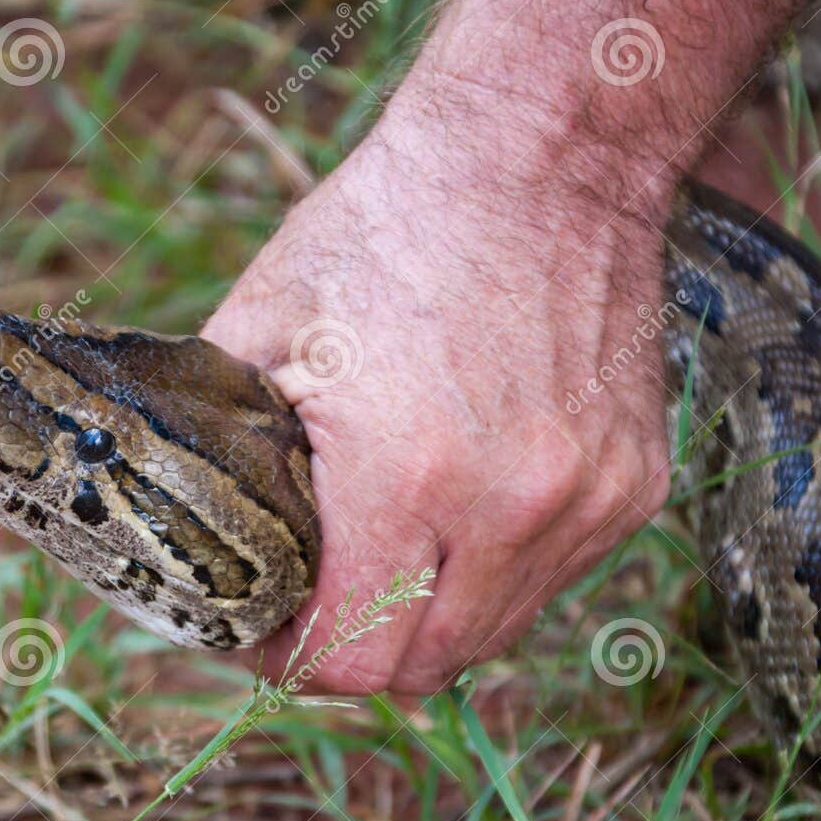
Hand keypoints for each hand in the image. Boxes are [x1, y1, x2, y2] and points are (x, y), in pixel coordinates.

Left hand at [203, 102, 673, 694]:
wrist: (541, 153)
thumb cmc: (387, 228)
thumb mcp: (261, 325)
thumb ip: (218, 449)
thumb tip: (185, 533)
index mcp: (406, 476)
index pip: (346, 656)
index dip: (285, 659)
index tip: (256, 626)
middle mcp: (512, 509)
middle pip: (422, 667)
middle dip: (349, 651)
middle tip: (306, 604)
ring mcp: (588, 503)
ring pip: (493, 633)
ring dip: (425, 617)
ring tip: (380, 555)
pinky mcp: (635, 486)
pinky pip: (548, 578)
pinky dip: (492, 571)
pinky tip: (456, 508)